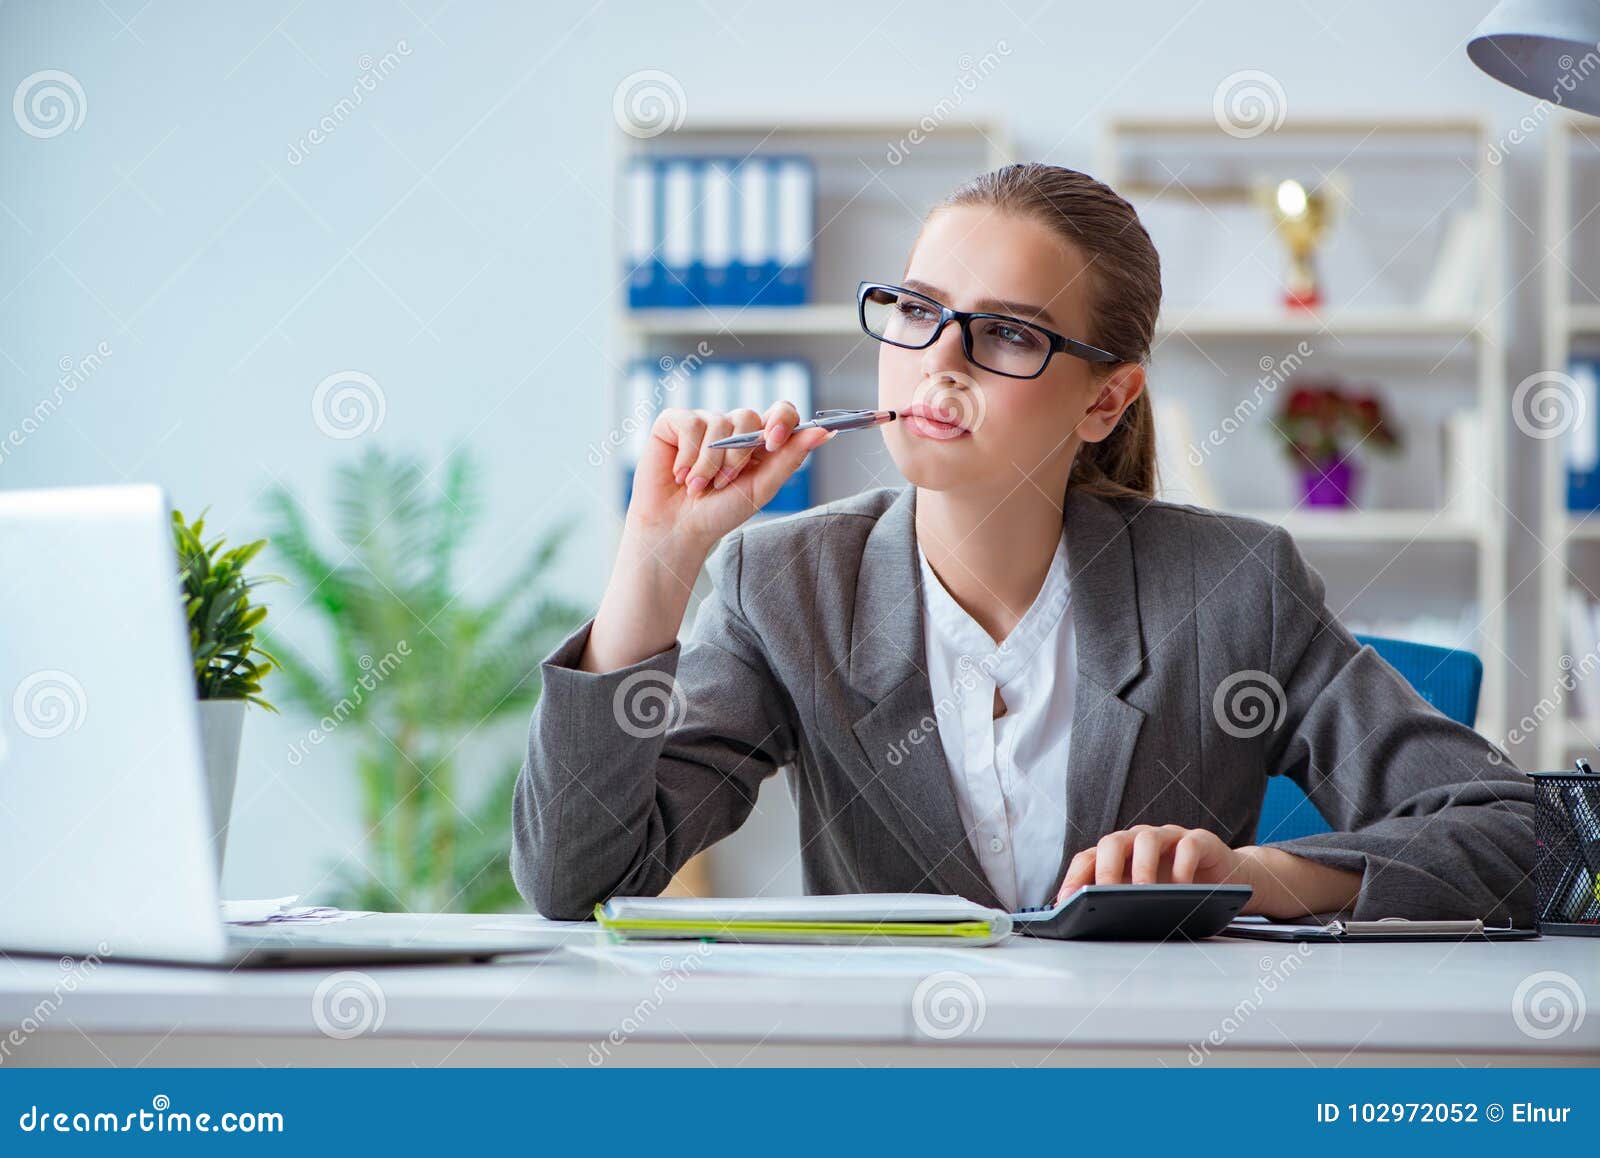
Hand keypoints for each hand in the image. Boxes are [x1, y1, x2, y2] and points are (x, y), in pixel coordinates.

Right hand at [624, 400, 832, 553]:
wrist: (676, 529)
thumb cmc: (719, 512)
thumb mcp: (761, 488)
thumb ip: (790, 458)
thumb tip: (825, 431)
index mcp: (758, 441)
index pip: (781, 411)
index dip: (781, 419)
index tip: (774, 442)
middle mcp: (732, 427)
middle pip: (747, 416)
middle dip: (737, 456)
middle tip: (724, 484)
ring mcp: (703, 422)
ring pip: (718, 422)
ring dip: (709, 463)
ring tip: (698, 486)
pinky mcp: (673, 422)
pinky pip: (690, 423)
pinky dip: (688, 455)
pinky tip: (680, 474)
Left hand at [1055, 824, 1248, 902]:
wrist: (1225, 878)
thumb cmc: (1176, 890)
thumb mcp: (1144, 900)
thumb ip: (1121, 906)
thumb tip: (1092, 927)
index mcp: (1119, 855)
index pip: (1088, 858)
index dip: (1074, 877)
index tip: (1066, 902)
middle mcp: (1138, 841)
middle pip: (1113, 843)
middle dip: (1105, 871)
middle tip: (1104, 897)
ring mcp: (1168, 838)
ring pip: (1147, 839)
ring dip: (1142, 867)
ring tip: (1143, 894)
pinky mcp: (1199, 841)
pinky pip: (1188, 845)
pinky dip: (1183, 866)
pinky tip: (1183, 888)